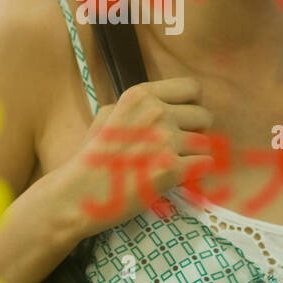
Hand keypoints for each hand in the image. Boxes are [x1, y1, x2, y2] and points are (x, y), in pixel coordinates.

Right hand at [58, 77, 215, 232]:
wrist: (76, 194)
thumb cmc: (90, 158)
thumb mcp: (106, 116)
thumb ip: (138, 107)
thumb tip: (168, 107)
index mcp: (140, 96)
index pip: (192, 88)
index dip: (192, 105)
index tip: (184, 119)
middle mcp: (156, 112)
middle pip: (204, 116)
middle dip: (195, 132)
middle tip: (178, 147)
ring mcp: (166, 141)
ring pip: (206, 143)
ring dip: (194, 155)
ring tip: (173, 165)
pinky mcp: (172, 170)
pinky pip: (205, 165)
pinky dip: (196, 173)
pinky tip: (178, 178)